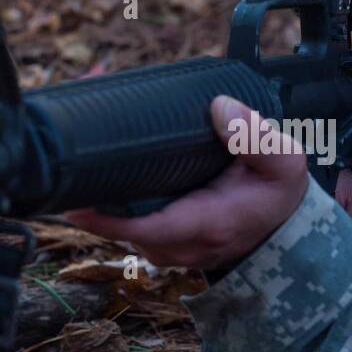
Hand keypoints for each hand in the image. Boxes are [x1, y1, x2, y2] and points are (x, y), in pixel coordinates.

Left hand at [65, 96, 308, 270]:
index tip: (75, 198)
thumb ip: (255, 136)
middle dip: (88, 188)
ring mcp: (163, 244)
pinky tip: (95, 157)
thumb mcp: (284, 163)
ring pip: (115, 221)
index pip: (144, 227)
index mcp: (204, 224)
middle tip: (68, 140)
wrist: (282, 226)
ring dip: (94, 187)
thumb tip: (219, 107)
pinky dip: (105, 192)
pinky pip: (122, 218)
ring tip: (76, 138)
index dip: (105, 218)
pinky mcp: (157, 236)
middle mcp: (177, 243)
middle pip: (116, 223)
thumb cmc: (278, 195)